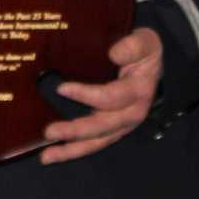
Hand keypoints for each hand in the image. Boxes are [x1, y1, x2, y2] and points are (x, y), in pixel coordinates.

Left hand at [40, 27, 162, 164]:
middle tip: (49, 131)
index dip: (87, 95)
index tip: (61, 88)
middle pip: (102, 127)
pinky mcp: (111, 130)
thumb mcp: (145, 42)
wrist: (152, 66)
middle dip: (75, 131)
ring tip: (46, 157)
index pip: (111, 97)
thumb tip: (115, 53)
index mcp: (137, 92)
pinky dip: (74, 150)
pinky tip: (53, 153)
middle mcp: (131, 114)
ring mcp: (121, 125)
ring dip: (71, 150)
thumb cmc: (144, 52)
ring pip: (96, 142)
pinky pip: (93, 143)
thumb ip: (133, 46)